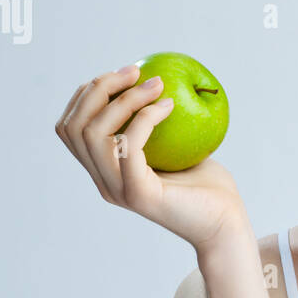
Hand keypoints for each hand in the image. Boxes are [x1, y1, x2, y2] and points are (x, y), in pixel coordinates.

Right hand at [55, 64, 248, 251]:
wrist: (227, 225)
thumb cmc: (208, 186)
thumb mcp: (177, 145)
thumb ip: (157, 122)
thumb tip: (153, 77)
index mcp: (105, 171)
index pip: (71, 128)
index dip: (87, 94)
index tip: (123, 74)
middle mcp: (104, 182)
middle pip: (74, 127)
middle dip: (99, 89)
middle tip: (137, 71)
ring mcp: (117, 190)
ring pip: (94, 134)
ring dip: (123, 100)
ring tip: (157, 85)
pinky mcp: (139, 195)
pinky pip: (128, 147)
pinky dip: (145, 118)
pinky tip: (169, 106)